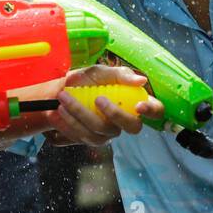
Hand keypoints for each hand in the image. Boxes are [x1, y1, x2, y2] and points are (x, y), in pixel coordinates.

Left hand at [48, 64, 163, 146]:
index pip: (155, 110)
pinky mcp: (91, 140)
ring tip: (63, 100)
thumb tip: (141, 81)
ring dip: (81, 116)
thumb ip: (121, 75)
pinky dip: (67, 125)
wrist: (61, 92)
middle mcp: (124, 122)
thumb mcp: (101, 72)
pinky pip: (82, 138)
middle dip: (114, 113)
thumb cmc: (86, 81)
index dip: (152, 110)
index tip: (139, 105)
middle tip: (97, 98)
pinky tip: (56, 113)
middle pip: (131, 127)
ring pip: (100, 133)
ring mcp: (108, 134)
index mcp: (134, 102)